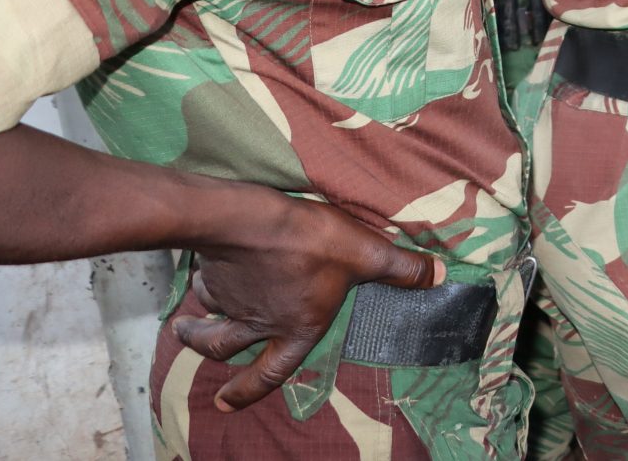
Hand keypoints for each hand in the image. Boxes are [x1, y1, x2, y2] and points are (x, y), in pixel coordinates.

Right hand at [170, 192, 443, 411]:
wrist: (252, 222)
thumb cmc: (313, 243)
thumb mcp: (367, 254)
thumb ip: (401, 269)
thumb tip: (440, 278)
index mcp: (296, 330)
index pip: (272, 373)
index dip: (250, 392)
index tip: (225, 405)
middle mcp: (258, 324)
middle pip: (225, 350)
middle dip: (208, 352)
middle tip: (191, 347)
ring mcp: (230, 301)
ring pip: (211, 318)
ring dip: (198, 325)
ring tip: (187, 323)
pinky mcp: (212, 274)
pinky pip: (205, 287)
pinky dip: (204, 284)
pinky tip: (205, 272)